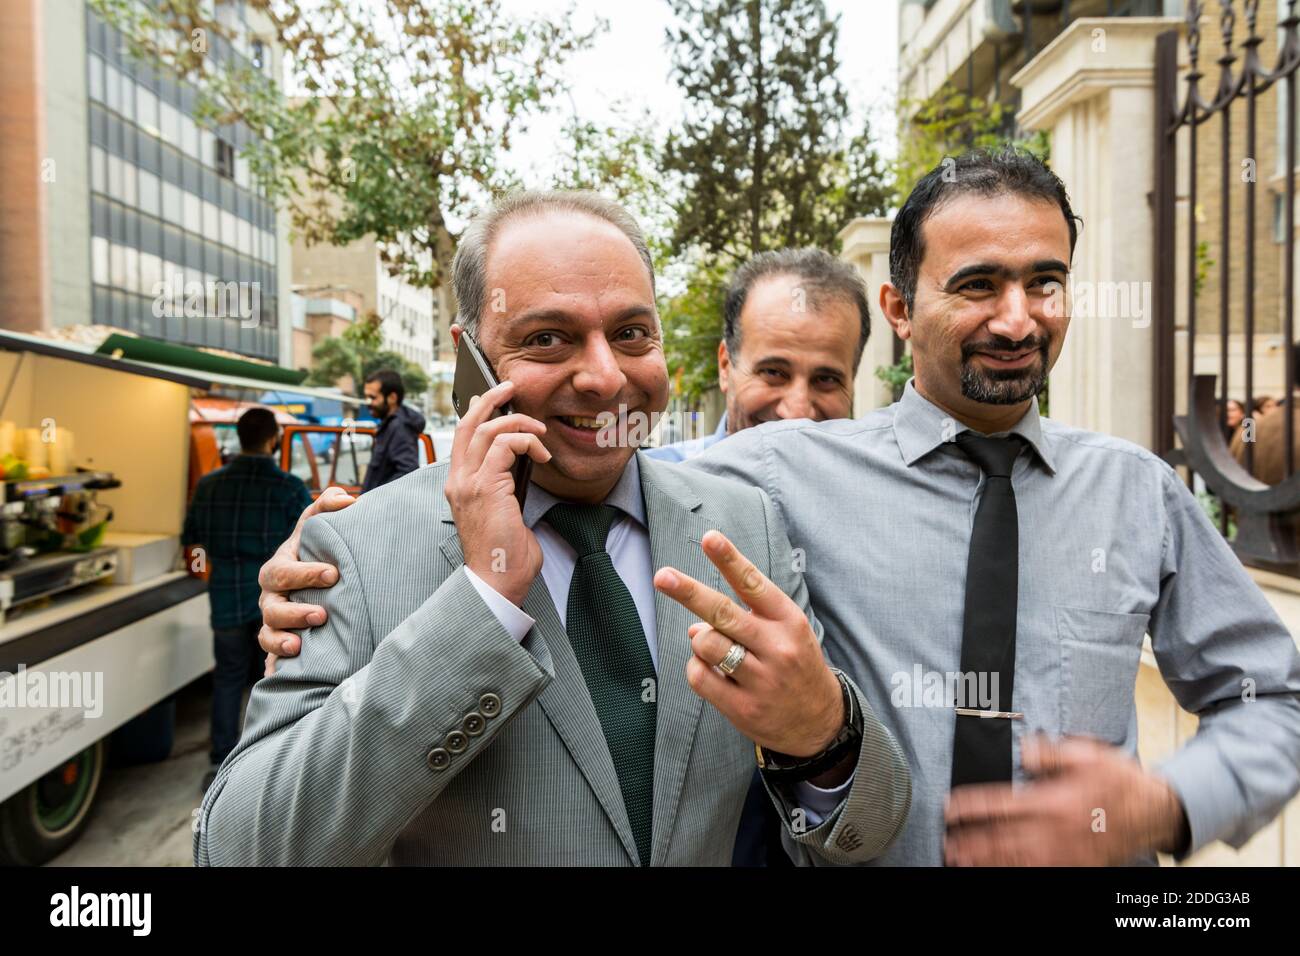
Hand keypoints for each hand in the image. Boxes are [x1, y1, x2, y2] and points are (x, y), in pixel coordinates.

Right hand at [258, 486, 356, 669]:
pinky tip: (284, 674)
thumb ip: (328, 507)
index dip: (306, 573)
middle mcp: (271, 597)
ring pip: (267, 634)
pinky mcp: (279, 642)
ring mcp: (272, 622)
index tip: (334, 573)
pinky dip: (275, 665)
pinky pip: (271, 657)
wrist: (315, 578)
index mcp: (279, 568)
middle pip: (272, 607)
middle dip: (295, 611)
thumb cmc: (317, 550)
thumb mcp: (319, 526)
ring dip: (282, 640)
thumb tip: (346, 498)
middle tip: (322, 614)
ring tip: (300, 646)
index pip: (284, 572)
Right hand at [443, 381, 550, 606]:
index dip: (475, 414)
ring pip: (487, 430)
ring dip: (517, 421)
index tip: (491, 400)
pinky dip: (527, 442)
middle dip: (489, 399)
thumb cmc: (505, 555)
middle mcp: (457, 481)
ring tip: (539, 429)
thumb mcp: (504, 513)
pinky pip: (506, 446)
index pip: (462, 438)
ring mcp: (468, 483)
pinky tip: (543, 454)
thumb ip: (505, 487)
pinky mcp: (486, 487)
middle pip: (467, 425)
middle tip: (508, 386)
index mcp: (458, 486)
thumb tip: (522, 464)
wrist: (496, 582)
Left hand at [653, 530, 843, 757]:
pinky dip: (696, 667)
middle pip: (723, 613)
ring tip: (712, 646)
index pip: (753, 584)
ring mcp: (760, 679)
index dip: (729, 559)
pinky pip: (700, 676)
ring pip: (707, 644)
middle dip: (688, 592)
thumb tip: (695, 626)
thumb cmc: (795, 665)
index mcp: (788, 620)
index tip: (709, 538)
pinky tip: (711, 671)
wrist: (820, 722)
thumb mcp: (785, 631)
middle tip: (662, 576)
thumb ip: (746, 618)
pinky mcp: (743, 707)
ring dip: (700, 640)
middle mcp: (776, 646)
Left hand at [944, 735, 1189, 865]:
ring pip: (1016, 860)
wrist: (1156, 811)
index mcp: (1053, 801)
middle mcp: (1054, 830)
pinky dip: (1016, 871)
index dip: (971, 807)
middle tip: (947, 843)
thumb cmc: (1120, 782)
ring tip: (961, 861)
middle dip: (971, 842)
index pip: (1000, 804)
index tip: (949, 808)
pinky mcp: (1076, 865)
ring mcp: (1065, 852)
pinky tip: (999, 870)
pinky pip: (1040, 871)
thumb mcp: (1088, 754)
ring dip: (986, 861)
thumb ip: (1052, 753)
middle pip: (1002, 839)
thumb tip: (1024, 749)